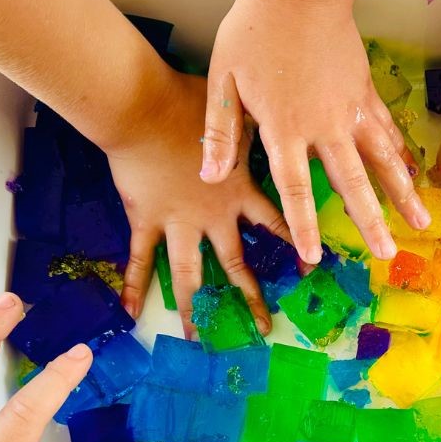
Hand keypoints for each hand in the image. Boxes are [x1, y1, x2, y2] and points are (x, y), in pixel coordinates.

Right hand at [107, 70, 293, 337]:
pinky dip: (134, 284)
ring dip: (194, 308)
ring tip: (197, 338)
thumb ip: (263, 126)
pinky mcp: (146, 219)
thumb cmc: (189, 103)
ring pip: (189, 274)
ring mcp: (179, 222)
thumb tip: (291, 116)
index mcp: (239, 192)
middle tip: (262, 329)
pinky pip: (141, 257)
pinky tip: (130, 312)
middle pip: (236, 265)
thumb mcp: (239, 114)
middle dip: (250, 298)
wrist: (142, 107)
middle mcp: (213, 216)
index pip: (275, 225)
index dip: (294, 245)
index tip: (309, 270)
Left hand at [199, 0, 428, 263]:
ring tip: (422, 221)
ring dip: (402, 193)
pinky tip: (413, 173)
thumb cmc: (253, 31)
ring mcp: (351, 108)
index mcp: (285, 127)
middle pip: (352, 183)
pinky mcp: (365, 91)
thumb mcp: (223, 80)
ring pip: (383, 160)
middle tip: (386, 254)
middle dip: (370, 222)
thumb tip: (210, 176)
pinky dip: (400, 154)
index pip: (296, 188)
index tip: (313, 255)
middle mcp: (324, 124)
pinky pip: (386, 129)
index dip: (304, 225)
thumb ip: (221, 131)